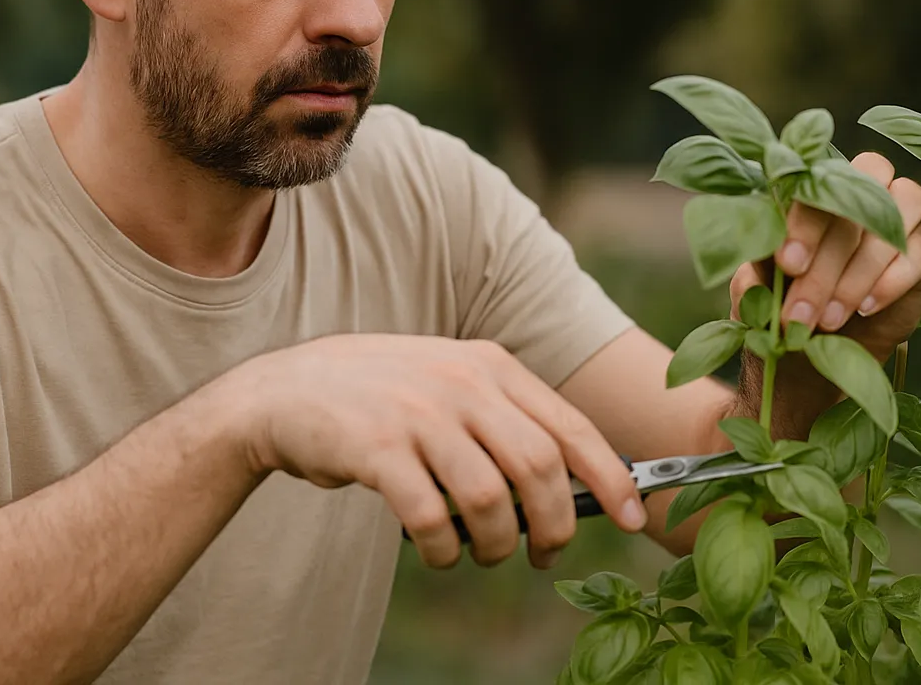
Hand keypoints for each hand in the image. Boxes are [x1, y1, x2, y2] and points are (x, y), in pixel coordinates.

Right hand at [224, 334, 646, 570]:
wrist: (287, 392)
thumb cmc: (381, 398)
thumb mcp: (450, 385)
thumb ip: (504, 420)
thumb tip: (570, 487)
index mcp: (490, 366)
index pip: (570, 426)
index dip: (609, 476)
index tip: (632, 516)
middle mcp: (462, 384)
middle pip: (540, 468)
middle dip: (553, 525)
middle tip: (543, 553)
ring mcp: (419, 414)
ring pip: (491, 499)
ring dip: (495, 545)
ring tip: (482, 555)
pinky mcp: (377, 449)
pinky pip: (431, 518)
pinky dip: (443, 548)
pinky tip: (438, 551)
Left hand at [731, 152, 920, 362]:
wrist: (815, 356)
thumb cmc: (783, 308)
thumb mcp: (760, 291)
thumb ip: (759, 267)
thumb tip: (764, 258)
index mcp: (813, 190)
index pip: (815, 182)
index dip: (804, 223)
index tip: (788, 264)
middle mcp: (860, 192)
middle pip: (859, 196)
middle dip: (828, 256)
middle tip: (803, 308)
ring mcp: (898, 218)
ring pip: (896, 215)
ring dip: (859, 271)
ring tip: (829, 318)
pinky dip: (892, 280)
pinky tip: (865, 308)